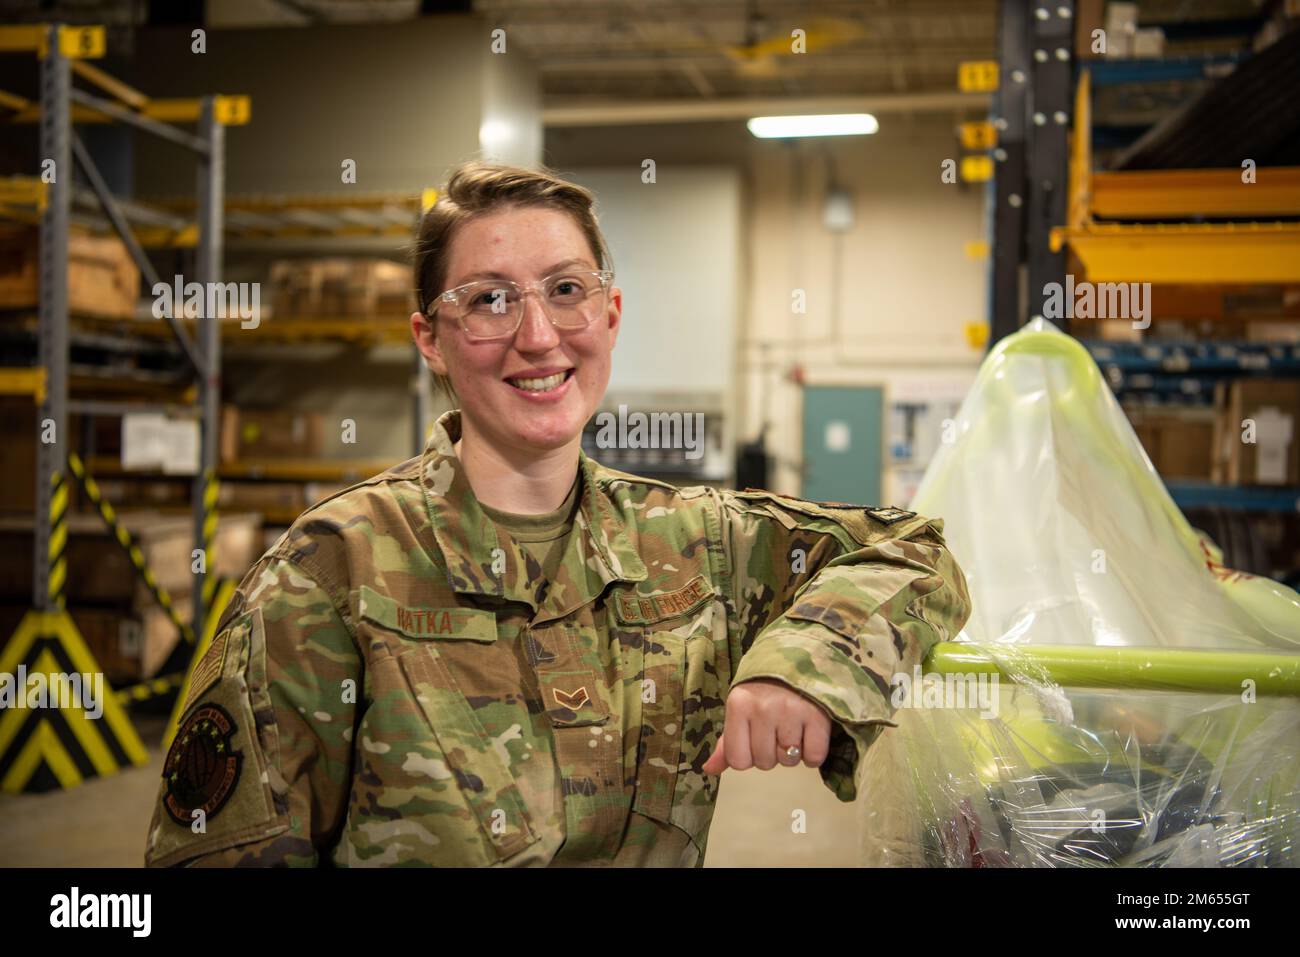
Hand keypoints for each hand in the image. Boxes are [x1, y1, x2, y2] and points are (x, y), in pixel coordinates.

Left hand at [701, 678, 831, 773]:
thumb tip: (709, 769)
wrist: (801, 658)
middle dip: (772, 752)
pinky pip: (814, 757)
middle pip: (765, 762)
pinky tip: (809, 735)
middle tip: (778, 729)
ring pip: (788, 760)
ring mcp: (791, 711)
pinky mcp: (817, 716)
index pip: (738, 760)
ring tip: (793, 728)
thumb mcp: (741, 708)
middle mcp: (762, 708)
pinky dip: (813, 753)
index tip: (756, 738)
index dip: (749, 756)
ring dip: (793, 752)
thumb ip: (728, 741)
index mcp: (738, 705)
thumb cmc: (765, 689)